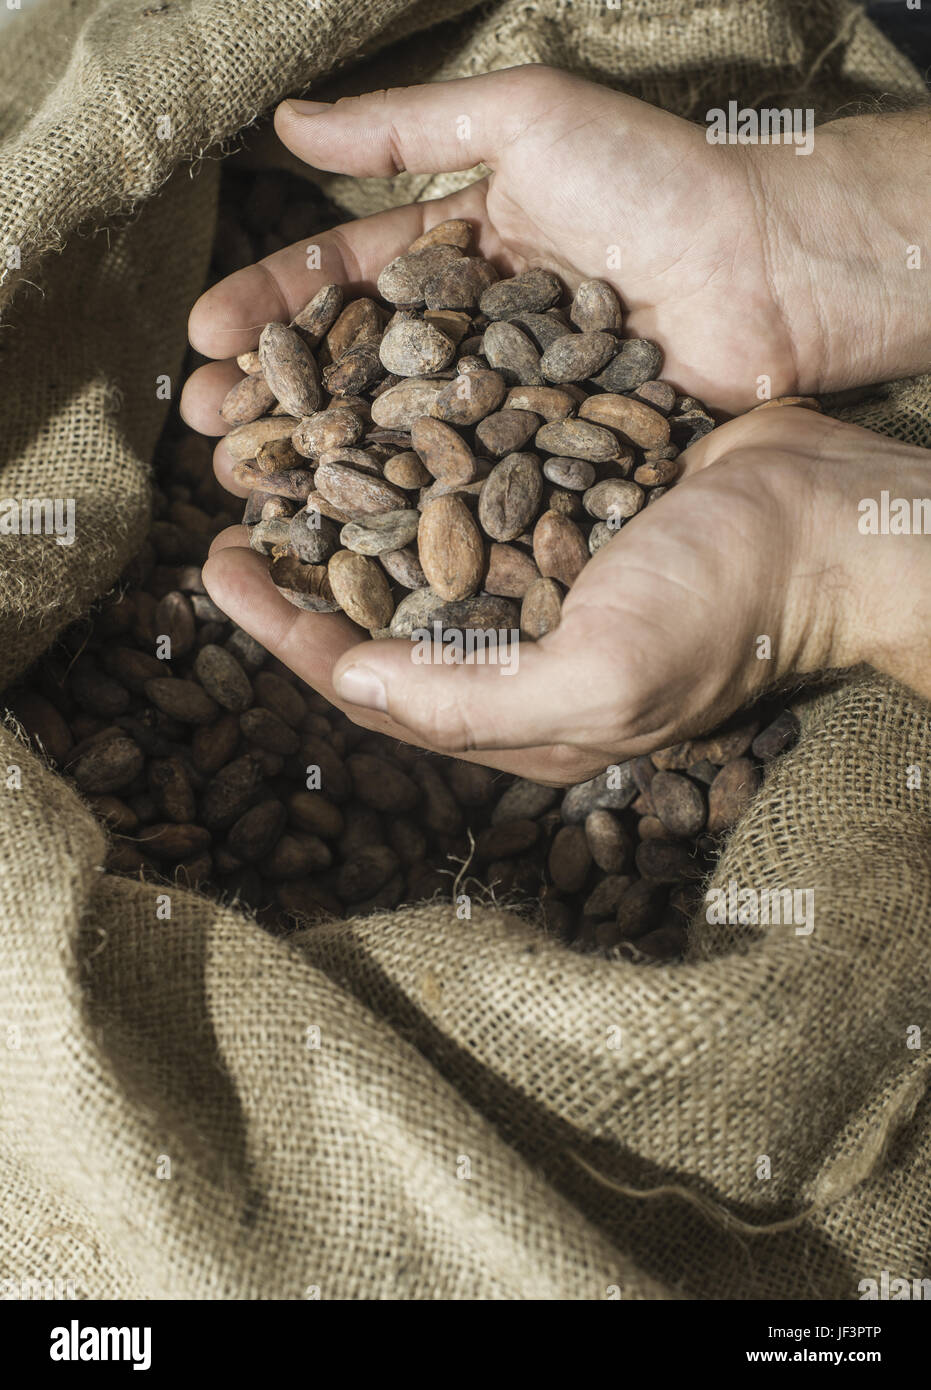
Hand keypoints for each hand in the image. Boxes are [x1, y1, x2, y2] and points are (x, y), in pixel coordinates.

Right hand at [183, 64, 929, 443]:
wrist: (762, 269)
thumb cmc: (652, 182)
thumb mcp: (523, 121)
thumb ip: (406, 128)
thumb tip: (287, 126)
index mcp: (456, 254)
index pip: (342, 284)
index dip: (271, 311)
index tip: (204, 343)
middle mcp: (471, 335)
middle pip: (356, 373)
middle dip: (279, 401)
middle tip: (211, 435)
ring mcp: (506, 403)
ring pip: (396, 438)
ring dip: (323, 464)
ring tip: (254, 489)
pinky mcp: (546, 460)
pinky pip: (466, 484)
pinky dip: (408, 508)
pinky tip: (348, 532)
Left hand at [200, 407, 930, 784]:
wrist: (829, 516)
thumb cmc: (727, 605)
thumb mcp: (602, 677)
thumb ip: (470, 696)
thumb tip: (349, 678)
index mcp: (523, 718)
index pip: (374, 690)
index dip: (292, 636)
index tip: (222, 573)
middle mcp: (522, 654)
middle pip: (381, 625)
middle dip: (301, 578)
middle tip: (228, 518)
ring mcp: (545, 582)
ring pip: (415, 557)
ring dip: (345, 515)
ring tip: (280, 464)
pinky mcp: (566, 511)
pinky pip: (466, 494)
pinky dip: (410, 465)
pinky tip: (367, 422)